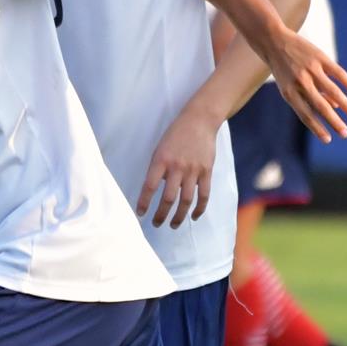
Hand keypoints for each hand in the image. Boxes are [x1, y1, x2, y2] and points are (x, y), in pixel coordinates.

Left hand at [139, 108, 215, 227]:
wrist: (199, 120)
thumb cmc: (176, 134)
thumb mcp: (160, 148)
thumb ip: (158, 168)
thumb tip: (156, 190)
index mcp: (161, 160)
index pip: (149, 186)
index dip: (144, 202)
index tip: (140, 214)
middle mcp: (177, 167)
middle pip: (168, 198)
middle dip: (161, 214)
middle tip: (156, 224)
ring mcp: (193, 170)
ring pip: (186, 200)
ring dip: (178, 216)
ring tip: (173, 225)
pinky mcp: (206, 171)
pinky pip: (204, 194)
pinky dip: (199, 208)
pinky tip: (194, 217)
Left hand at [262, 30, 346, 143]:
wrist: (273, 42)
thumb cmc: (283, 68)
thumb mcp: (289, 84)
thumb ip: (309, 96)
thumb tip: (335, 107)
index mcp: (289, 93)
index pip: (305, 115)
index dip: (317, 128)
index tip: (329, 140)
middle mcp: (300, 83)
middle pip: (320, 106)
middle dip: (334, 122)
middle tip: (346, 134)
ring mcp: (311, 70)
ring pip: (332, 91)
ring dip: (346, 105)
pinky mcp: (320, 58)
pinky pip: (337, 73)